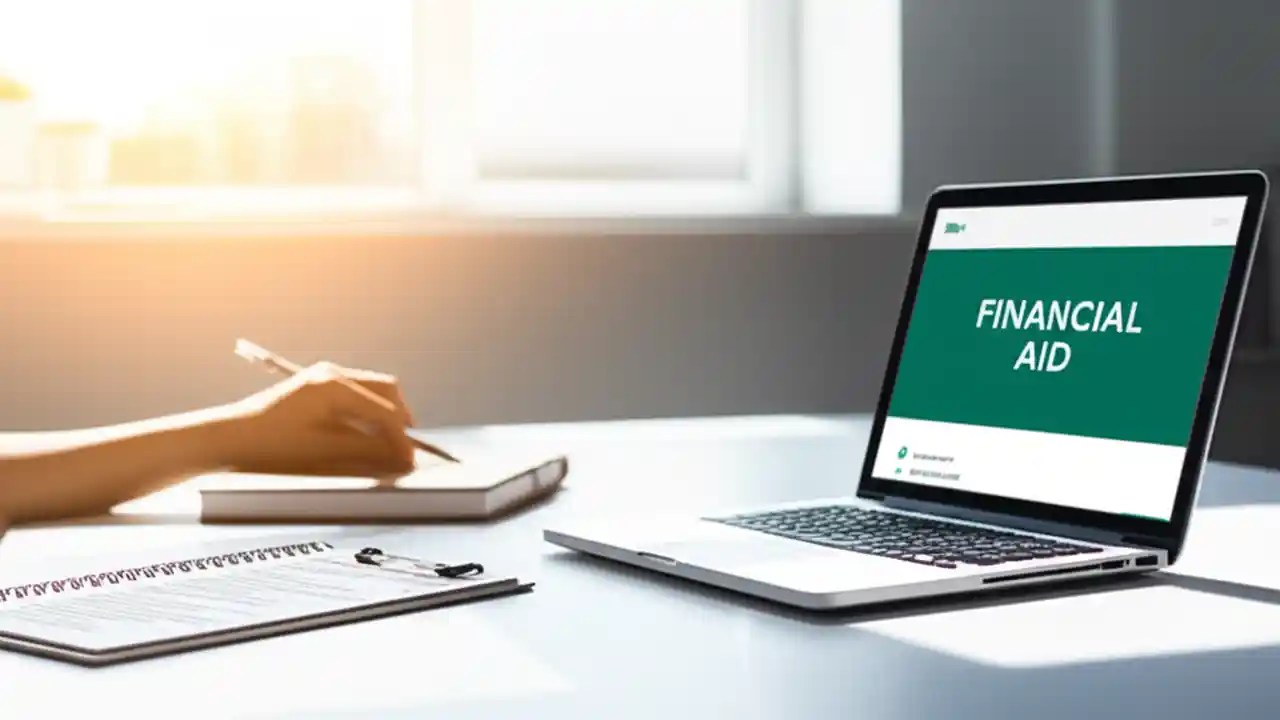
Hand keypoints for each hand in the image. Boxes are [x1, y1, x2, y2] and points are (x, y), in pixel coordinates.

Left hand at [222, 362, 417, 477]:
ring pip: (372, 391)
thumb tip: (402, 455)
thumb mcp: (324, 450)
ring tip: (384, 446)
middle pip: (386, 390)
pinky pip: (356, 395)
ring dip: (384, 417)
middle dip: (399, 419)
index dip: (401, 438)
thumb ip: (367, 450)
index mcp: (335, 385)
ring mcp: (325, 377)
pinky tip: (362, 436)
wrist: (231, 436)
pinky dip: (367, 415)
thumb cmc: (272, 444)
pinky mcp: (318, 387)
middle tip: (403, 449)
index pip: (385, 410)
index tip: (410, 461)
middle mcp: (333, 374)